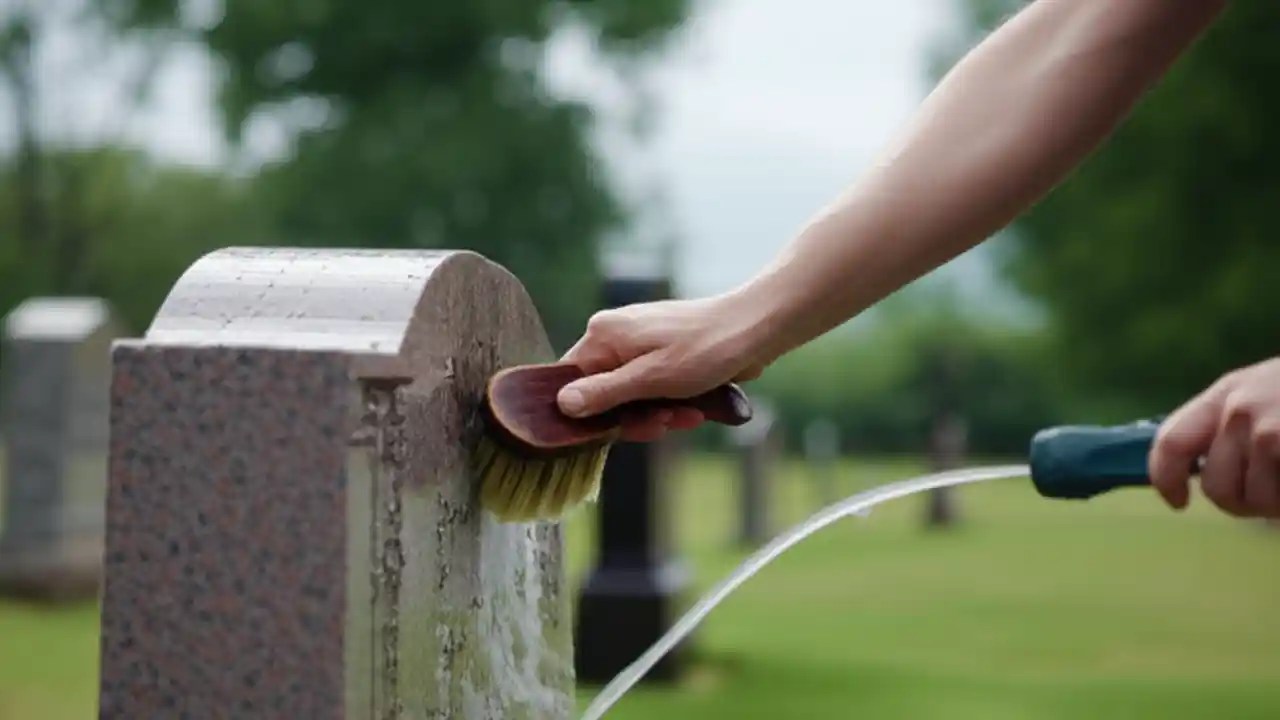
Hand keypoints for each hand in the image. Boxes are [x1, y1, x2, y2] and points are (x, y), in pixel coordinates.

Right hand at [555, 292, 768, 441]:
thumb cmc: (705, 349)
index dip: (589, 414)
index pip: (572, 382)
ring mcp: (639, 343)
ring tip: (688, 416)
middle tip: (665, 424)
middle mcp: (615, 335)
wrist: (755, 329)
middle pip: (603, 393)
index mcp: (603, 334)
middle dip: (635, 416)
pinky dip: (670, 402)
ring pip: (632, 395)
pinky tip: (695, 410)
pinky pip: (653, 387)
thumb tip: (561, 404)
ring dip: (658, 413)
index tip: (616, 432)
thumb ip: (604, 392)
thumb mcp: (650, 379)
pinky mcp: (661, 353)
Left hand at [1149, 357, 1279, 517]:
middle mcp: (1242, 409)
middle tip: (1276, 493)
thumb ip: (1230, 428)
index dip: (1166, 479)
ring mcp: (1273, 431)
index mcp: (1226, 393)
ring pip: (1258, 501)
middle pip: (1217, 487)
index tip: (1177, 502)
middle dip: (1246, 502)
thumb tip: (1195, 475)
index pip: (1172, 441)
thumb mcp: (1268, 394)